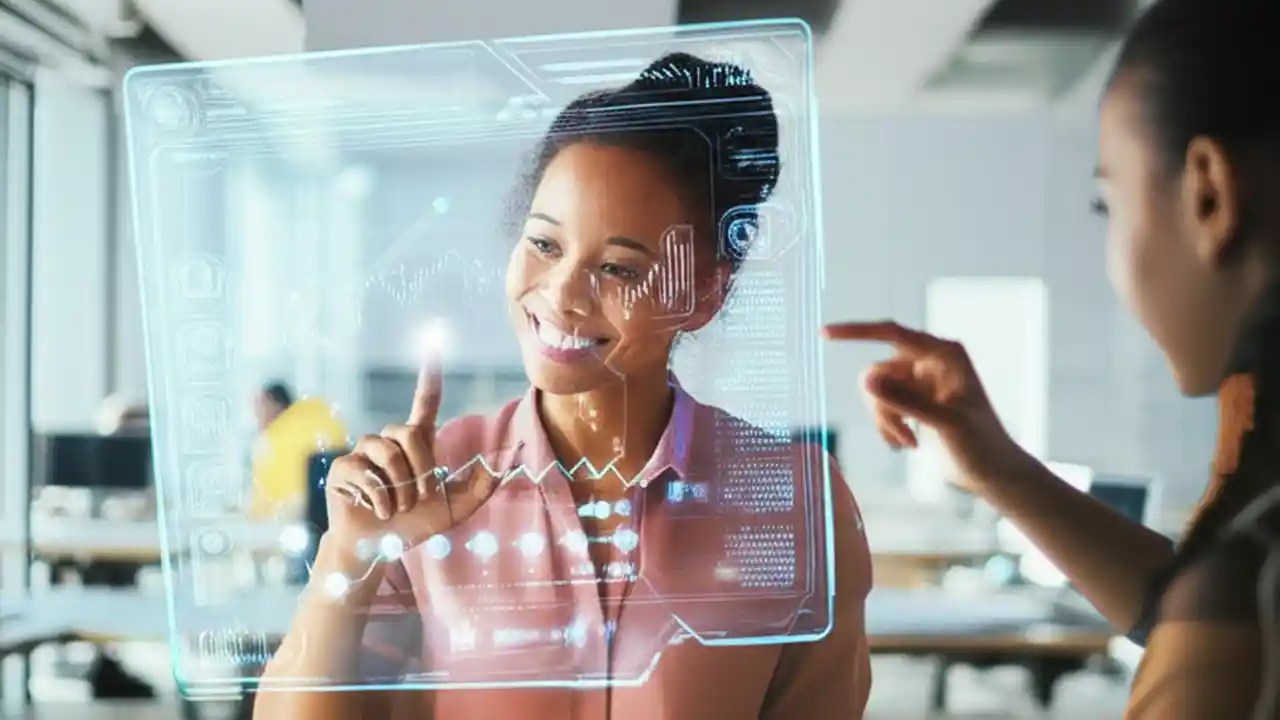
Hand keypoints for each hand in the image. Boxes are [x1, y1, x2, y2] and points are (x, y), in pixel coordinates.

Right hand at [323, 352, 498, 550]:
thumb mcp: (456, 507)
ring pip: (387, 453)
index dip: (429, 374)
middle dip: (418, 467)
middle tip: (418, 497)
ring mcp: (362, 453)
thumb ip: (481, 485)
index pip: (425, 401)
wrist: (378, 550)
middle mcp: (388, 442)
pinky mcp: (341, 469)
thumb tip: (511, 460)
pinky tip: (379, 511)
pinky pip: (366, 474)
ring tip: (398, 507)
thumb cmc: (414, 526)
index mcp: (415, 444)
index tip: (432, 340)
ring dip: (399, 486)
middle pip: (408, 432)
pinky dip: (380, 499)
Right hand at [823, 320, 1027, 488]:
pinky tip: (907, 444)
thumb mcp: (944, 423)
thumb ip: (905, 401)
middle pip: (878, 371)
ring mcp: (919, 380)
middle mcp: (930, 361)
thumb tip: (865, 381)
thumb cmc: (980, 445)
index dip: (857, 331)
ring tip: (907, 444)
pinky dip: (887, 426)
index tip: (825, 334)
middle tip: (903, 435)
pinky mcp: (912, 400)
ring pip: (876, 391)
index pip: (893, 334)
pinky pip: (881, 405)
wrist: (992, 472)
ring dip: (885, 421)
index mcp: (945, 354)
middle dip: (883, 407)